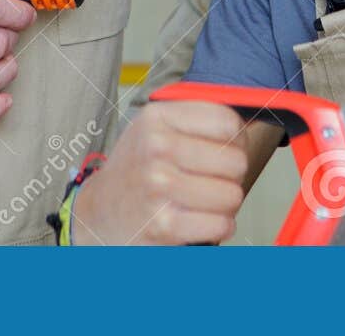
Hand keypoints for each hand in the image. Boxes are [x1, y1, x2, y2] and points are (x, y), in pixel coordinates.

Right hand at [69, 101, 247, 244]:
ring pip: (232, 195)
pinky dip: (220, 227)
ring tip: (204, 202)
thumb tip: (247, 125)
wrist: (97, 213)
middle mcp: (156, 148)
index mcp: (158, 118)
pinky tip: (202, 221)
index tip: (226, 151)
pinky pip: (221, 225)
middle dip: (231, 176)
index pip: (227, 122)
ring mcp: (158, 186)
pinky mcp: (163, 225)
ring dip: (226, 205)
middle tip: (212, 181)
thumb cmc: (136, 169)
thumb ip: (196, 119)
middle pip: (235, 161)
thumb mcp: (154, 129)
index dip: (237, 141)